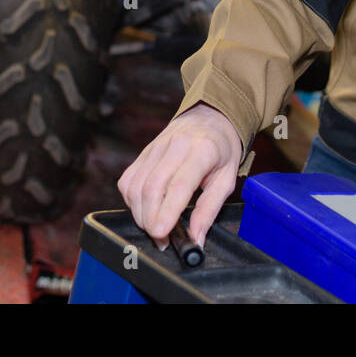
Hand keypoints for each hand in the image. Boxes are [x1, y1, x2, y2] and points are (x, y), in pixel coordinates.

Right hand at [118, 101, 242, 249]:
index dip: (166, 212)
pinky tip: (145, 209)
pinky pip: (128, 180)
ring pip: (135, 186)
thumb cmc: (221, 150)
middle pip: (151, 188)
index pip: (178, 185)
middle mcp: (175, 146)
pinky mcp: (143, 152)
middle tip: (161, 239)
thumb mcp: (227, 179)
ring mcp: (155, 147)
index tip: (161, 234)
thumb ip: (210, 210)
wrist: (209, 117)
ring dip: (140, 214)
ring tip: (154, 227)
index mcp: (202, 151)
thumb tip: (196, 239)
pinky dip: (132, 201)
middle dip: (150, 220)